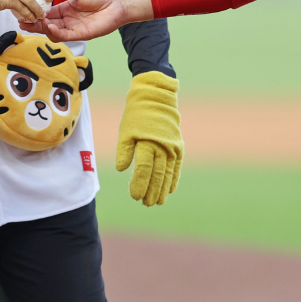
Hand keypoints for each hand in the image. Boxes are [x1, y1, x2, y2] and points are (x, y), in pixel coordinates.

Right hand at [23, 0, 148, 40]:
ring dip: (43, 28)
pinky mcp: (81, 35)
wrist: (118, 3)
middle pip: (47, 24)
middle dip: (34, 23)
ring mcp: (73, 28)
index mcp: (66, 8)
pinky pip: (65, 36)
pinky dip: (56, 32)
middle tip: (22, 21)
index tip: (25, 10)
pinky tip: (50, 26)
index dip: (36, 13)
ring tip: (37, 22)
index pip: (47, 13)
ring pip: (53, 32)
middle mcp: (67, 19)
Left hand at [117, 72, 183, 206]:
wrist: (156, 97)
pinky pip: (177, 166)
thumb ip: (124, 150)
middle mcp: (162, 146)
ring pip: (168, 173)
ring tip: (158, 202)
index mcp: (147, 142)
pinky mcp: (178, 146)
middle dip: (151, 191)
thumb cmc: (137, 114)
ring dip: (163, 189)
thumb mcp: (126, 130)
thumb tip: (122, 169)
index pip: (144, 168)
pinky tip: (170, 190)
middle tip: (146, 204)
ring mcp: (172, 147)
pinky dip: (174, 179)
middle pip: (157, 174)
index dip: (139, 183)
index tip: (134, 196)